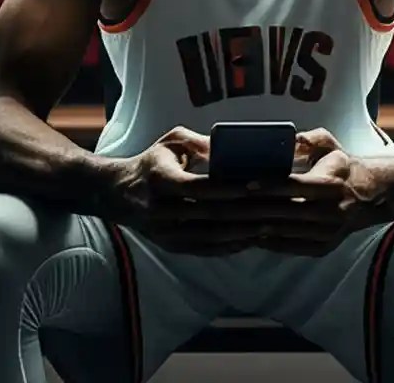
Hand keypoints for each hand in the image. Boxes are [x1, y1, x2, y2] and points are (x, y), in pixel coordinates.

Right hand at [110, 126, 258, 256]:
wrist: (116, 194)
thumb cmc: (153, 162)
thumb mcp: (171, 143)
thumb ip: (201, 143)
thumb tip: (235, 149)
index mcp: (159, 179)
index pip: (199, 187)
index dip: (230, 188)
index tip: (258, 184)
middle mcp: (159, 209)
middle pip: (210, 215)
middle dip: (246, 212)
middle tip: (277, 207)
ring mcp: (164, 232)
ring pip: (210, 237)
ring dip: (243, 232)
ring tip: (272, 224)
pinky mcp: (170, 246)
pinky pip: (205, 249)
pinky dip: (231, 245)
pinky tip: (253, 238)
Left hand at [241, 128, 393, 256]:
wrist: (372, 195)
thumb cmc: (341, 165)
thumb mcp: (330, 145)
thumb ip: (308, 139)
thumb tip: (286, 138)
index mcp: (330, 185)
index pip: (294, 186)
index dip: (269, 186)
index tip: (246, 184)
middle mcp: (330, 211)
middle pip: (285, 212)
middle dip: (255, 209)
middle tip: (229, 205)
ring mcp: (327, 232)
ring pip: (285, 233)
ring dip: (258, 228)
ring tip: (234, 222)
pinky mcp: (323, 247)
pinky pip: (291, 248)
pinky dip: (270, 243)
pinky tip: (252, 235)